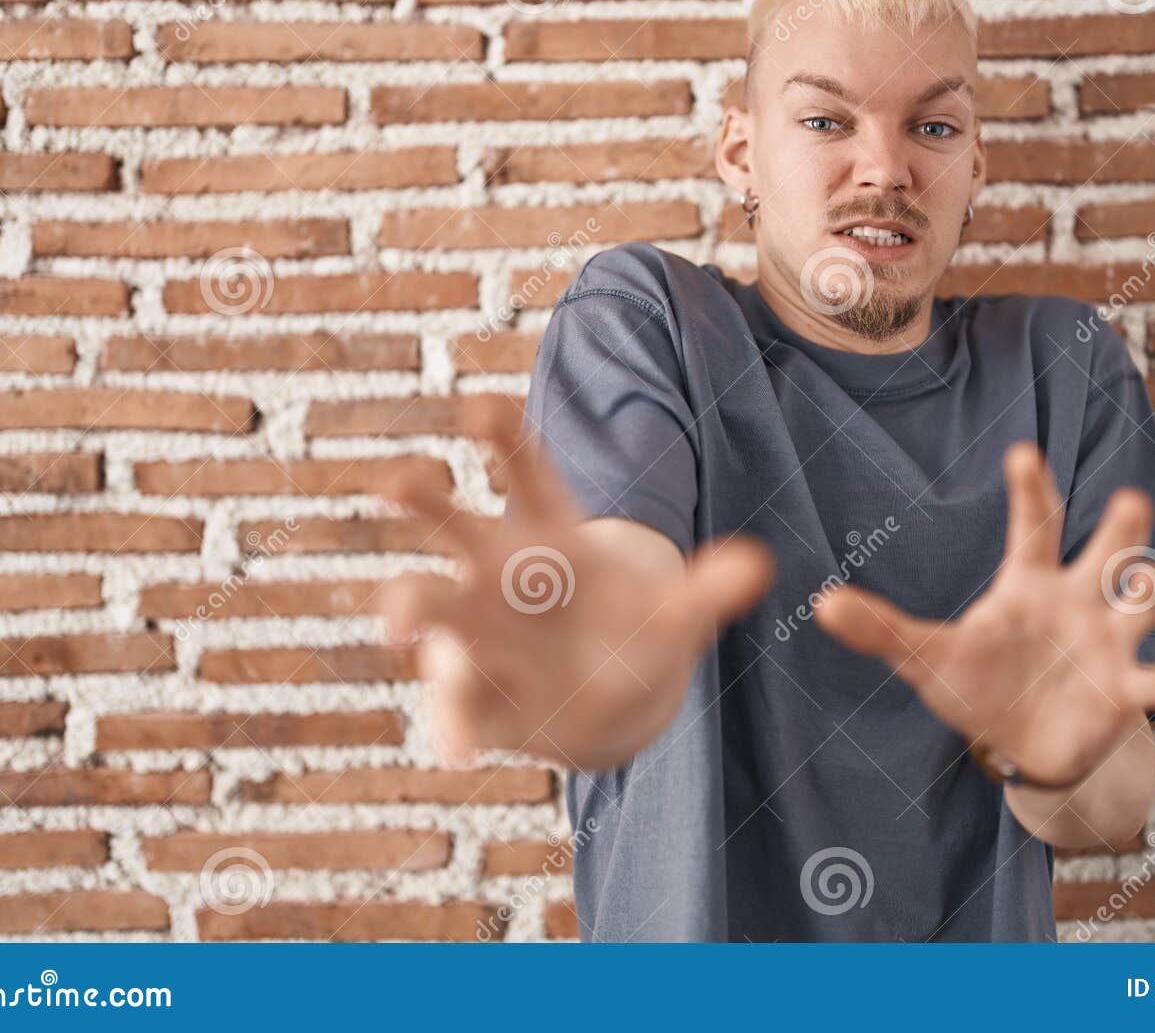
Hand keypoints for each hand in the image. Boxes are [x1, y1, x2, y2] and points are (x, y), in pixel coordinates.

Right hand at [378, 396, 774, 769]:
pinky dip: (454, 728)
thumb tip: (760, 563)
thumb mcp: (674, 618)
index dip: (502, 438)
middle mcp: (499, 578)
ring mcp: (476, 635)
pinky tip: (460, 752)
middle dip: (423, 499)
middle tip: (393, 479)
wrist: (600, 706)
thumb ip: (707, 591)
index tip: (478, 403)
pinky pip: (454, 707)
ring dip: (408, 607)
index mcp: (550, 541)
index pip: (525, 477)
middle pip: (455, 526)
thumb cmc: (628, 639)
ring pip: (431, 605)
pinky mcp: (472, 696)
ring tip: (397, 621)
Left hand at [814, 442, 1154, 787]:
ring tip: (1144, 586)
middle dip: (1124, 525)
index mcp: (1029, 582)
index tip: (1021, 452)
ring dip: (1151, 592)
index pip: (1035, 526)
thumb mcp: (924, 657)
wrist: (1023, 744)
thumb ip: (880, 629)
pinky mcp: (1123, 690)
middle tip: (1129, 498)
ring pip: (1144, 601)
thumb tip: (821, 605)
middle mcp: (1078, 600)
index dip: (1030, 490)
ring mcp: (1108, 642)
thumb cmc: (977, 683)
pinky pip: (1149, 680)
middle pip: (1110, 547)